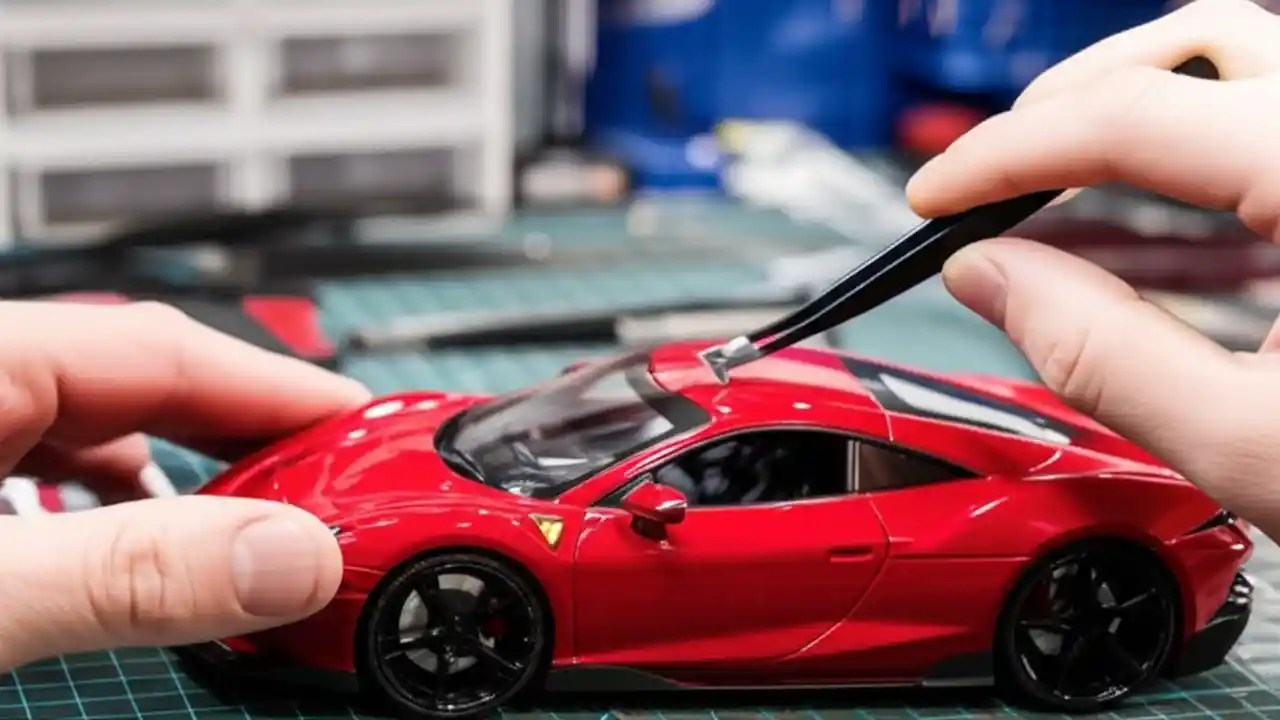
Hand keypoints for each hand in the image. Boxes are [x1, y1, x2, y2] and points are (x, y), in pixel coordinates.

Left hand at [0, 301, 369, 670]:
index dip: (284, 394)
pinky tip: (146, 540)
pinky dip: (118, 506)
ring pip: (94, 429)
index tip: (373, 442)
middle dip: (250, 441)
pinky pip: (48, 471)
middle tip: (341, 497)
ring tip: (265, 525)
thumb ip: (130, 573)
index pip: (166, 349)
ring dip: (188, 478)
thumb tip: (293, 558)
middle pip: (142, 384)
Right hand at [904, 0, 1279, 537]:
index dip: (1004, 154)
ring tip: (1057, 203)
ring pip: (1247, 71)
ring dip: (1135, 123)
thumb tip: (990, 279)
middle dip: (1070, 104)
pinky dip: (1197, 176)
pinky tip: (1144, 248)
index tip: (936, 198)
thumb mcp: (1251, 445)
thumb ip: (1095, 351)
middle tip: (996, 177)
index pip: (1130, 118)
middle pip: (1197, 45)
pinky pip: (1278, 140)